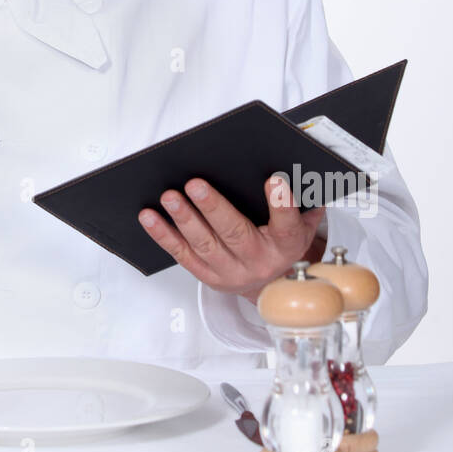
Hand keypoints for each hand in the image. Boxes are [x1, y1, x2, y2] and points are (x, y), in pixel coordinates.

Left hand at [138, 175, 326, 304]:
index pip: (288, 226)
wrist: (273, 287)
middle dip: (213, 208)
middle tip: (195, 184)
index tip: (273, 180)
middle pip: (235, 234)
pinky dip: (163, 235)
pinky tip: (150, 217)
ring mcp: (231, 271)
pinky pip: (182, 255)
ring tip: (170, 197)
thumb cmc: (281, 245)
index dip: (281, 204)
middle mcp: (259, 261)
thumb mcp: (302, 224)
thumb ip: (301, 200)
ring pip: (204, 245)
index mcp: (286, 245)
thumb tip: (296, 165)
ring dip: (184, 219)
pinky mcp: (208, 276)